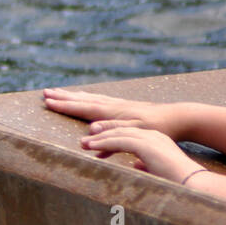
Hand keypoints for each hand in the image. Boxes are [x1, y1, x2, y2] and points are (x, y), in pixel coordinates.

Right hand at [43, 88, 188, 139]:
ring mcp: (120, 104)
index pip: (83, 108)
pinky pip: (100, 100)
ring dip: (74, 95)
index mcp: (113, 112)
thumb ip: (114, 130)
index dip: (64, 105)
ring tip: (60, 92)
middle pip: (83, 99)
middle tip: (45, 92)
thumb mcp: (137, 132)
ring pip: (91, 98)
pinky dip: (88, 98)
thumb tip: (91, 129)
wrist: (180, 118)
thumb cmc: (160, 128)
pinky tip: (87, 98)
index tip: (47, 101)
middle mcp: (114, 106)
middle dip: (64, 97)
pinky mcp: (126, 106)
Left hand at [80, 126, 202, 182]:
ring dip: (99, 139)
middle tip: (85, 142)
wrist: (193, 184)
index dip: (112, 139)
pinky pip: (121, 141)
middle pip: (122, 130)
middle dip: (102, 135)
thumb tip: (136, 166)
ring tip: (84, 145)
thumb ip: (146, 166)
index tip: (96, 146)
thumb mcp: (157, 171)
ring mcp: (151, 139)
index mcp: (157, 141)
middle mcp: (154, 136)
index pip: (129, 136)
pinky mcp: (147, 145)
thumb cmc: (178, 182)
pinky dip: (105, 143)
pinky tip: (93, 147)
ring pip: (119, 134)